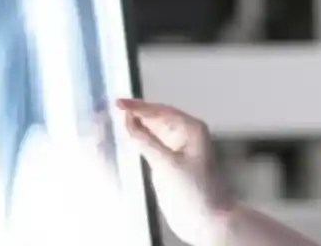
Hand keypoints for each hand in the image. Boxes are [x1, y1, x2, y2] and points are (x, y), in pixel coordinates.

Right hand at [116, 99, 235, 245]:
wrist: (206, 218)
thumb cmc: (195, 191)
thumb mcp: (167, 165)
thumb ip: (146, 141)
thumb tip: (128, 120)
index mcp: (192, 129)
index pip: (161, 111)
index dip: (139, 107)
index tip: (118, 103)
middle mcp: (186, 134)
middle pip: (157, 116)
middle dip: (137, 112)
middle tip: (114, 106)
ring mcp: (178, 147)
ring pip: (154, 129)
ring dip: (137, 124)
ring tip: (117, 116)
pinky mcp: (170, 161)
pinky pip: (152, 143)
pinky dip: (139, 138)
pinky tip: (128, 135)